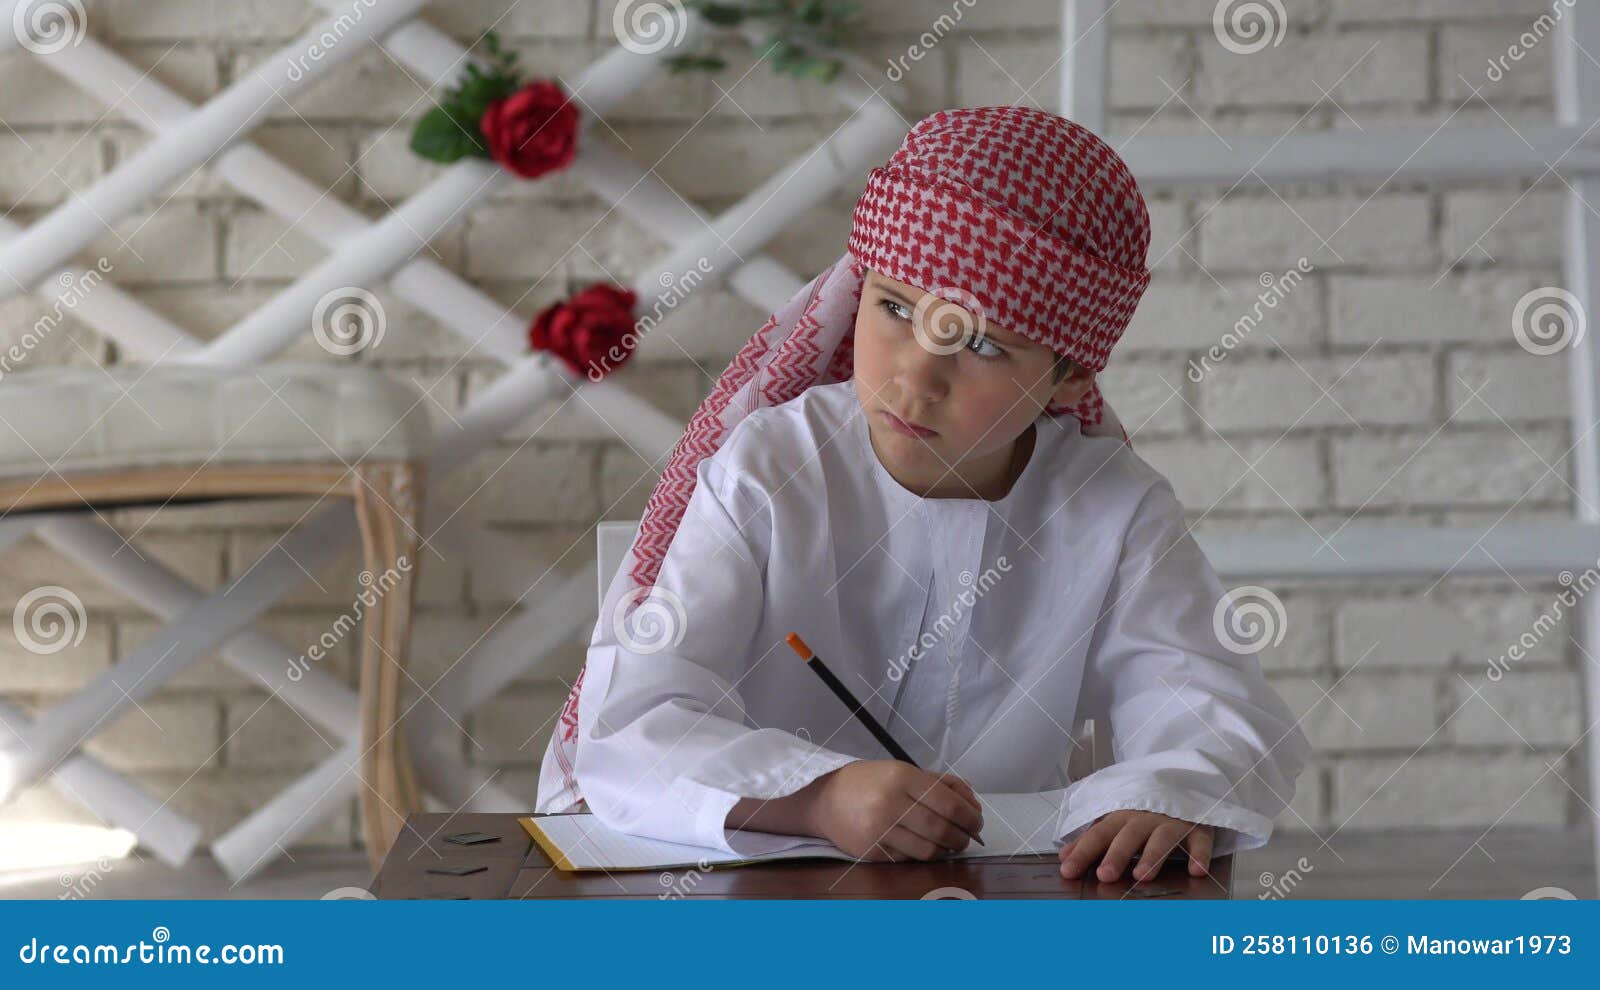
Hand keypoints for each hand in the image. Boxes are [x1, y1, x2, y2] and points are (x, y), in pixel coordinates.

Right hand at [806, 760, 983, 861]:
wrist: (825, 800)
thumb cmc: (869, 782)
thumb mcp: (903, 770)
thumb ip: (941, 783)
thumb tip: (973, 804)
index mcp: (902, 777)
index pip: (950, 804)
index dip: (971, 817)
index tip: (977, 822)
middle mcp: (890, 803)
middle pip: (942, 830)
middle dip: (963, 837)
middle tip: (968, 836)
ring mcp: (879, 830)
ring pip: (929, 850)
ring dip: (946, 849)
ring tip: (949, 842)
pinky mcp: (872, 852)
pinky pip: (910, 859)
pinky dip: (924, 854)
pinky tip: (925, 845)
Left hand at [1058, 810, 1213, 881]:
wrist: (1183, 780)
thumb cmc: (1144, 809)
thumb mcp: (1116, 820)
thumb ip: (1092, 839)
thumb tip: (1064, 857)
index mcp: (1122, 815)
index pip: (1098, 833)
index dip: (1083, 851)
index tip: (1067, 870)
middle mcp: (1145, 817)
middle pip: (1129, 835)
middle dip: (1116, 854)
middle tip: (1104, 874)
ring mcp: (1173, 820)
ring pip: (1162, 837)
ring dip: (1152, 856)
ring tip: (1142, 876)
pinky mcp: (1198, 825)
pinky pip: (1201, 839)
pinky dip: (1200, 854)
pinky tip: (1195, 870)